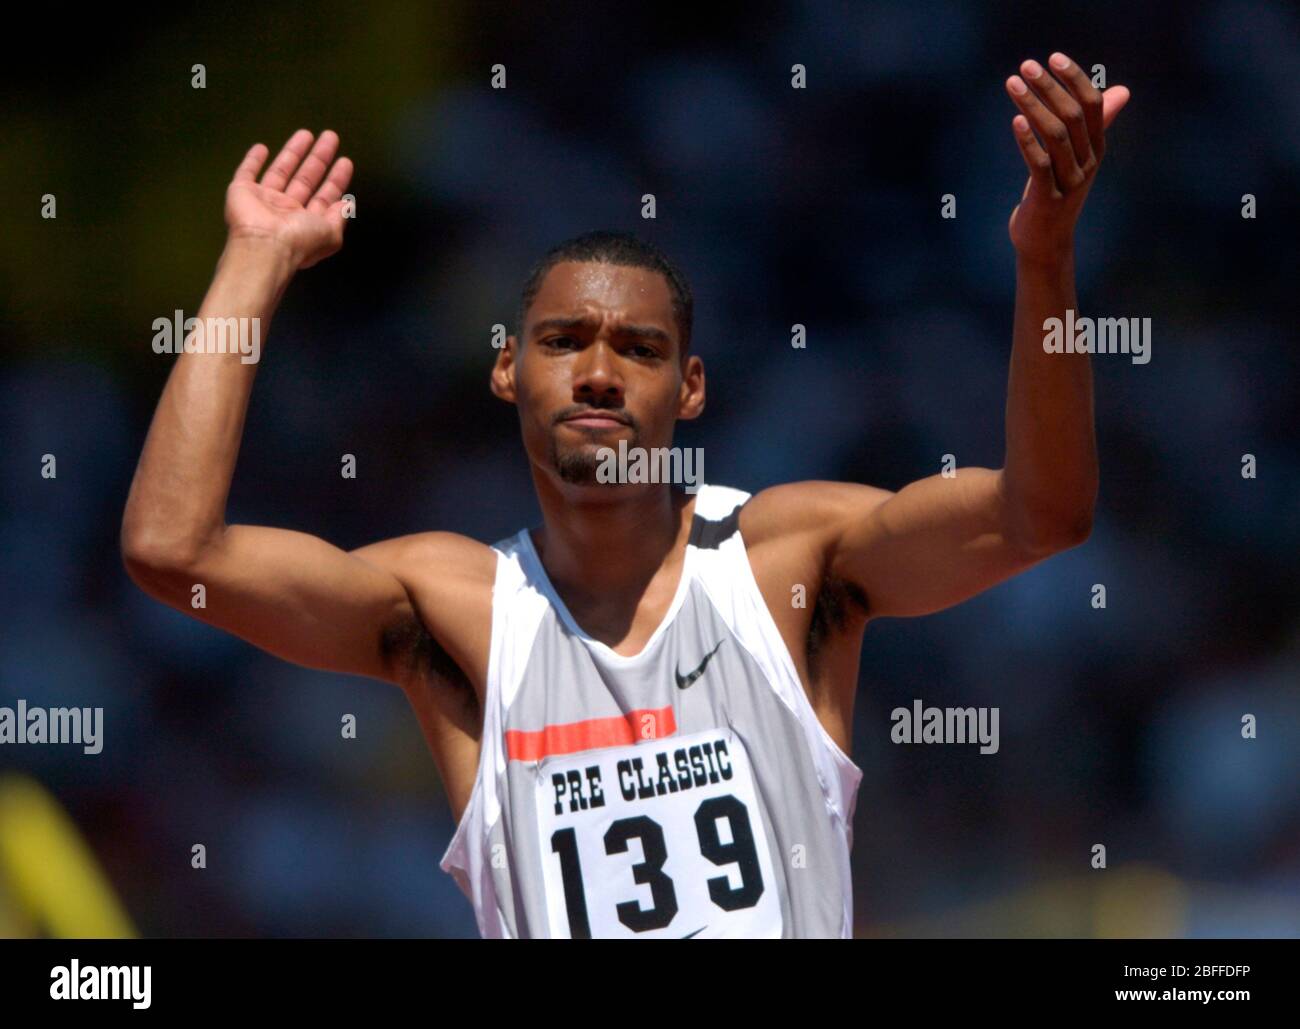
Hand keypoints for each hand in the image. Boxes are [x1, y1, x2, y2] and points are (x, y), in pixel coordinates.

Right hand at [225, 129, 353, 270]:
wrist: (263, 245)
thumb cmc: (299, 241)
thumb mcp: (330, 234)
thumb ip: (340, 218)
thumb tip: (347, 205)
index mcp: (307, 220)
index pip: (325, 195)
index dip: (336, 179)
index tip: (345, 161)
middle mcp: (287, 210)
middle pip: (306, 178)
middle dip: (319, 158)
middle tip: (331, 137)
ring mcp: (264, 200)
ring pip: (281, 170)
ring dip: (293, 152)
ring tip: (306, 133)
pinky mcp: (242, 191)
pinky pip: (247, 172)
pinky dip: (252, 160)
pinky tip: (261, 148)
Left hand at [1004, 53, 1129, 264]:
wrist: (1045, 244)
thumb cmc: (1057, 194)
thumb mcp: (1077, 159)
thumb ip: (1097, 125)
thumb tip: (1122, 91)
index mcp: (1095, 149)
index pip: (1093, 105)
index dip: (1075, 79)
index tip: (1053, 58)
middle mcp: (1087, 163)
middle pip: (1073, 116)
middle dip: (1050, 87)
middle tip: (1026, 66)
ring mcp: (1070, 182)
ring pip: (1055, 136)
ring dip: (1032, 106)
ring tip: (1013, 84)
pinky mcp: (1048, 199)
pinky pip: (1039, 165)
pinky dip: (1028, 141)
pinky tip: (1015, 121)